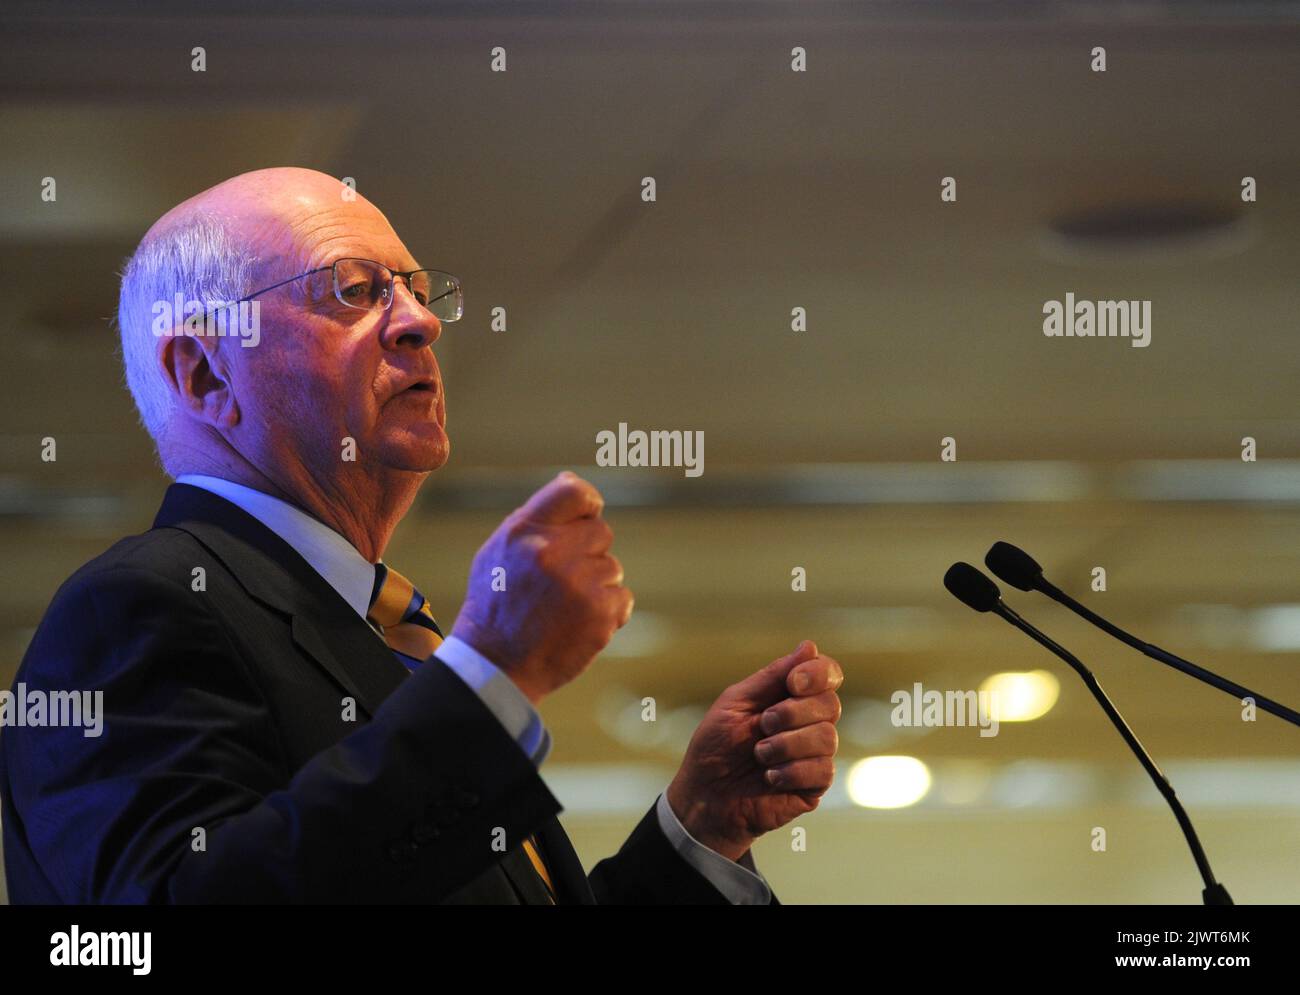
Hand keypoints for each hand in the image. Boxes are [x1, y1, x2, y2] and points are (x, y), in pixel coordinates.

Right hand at [450, 471, 632, 704]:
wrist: (497, 665)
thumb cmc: (497, 603)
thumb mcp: (500, 549)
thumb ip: (537, 515)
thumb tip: (573, 481)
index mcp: (525, 532)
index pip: (574, 492)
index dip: (588, 502)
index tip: (587, 516)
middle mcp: (552, 553)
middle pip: (601, 531)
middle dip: (589, 552)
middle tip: (562, 579)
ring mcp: (579, 584)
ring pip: (612, 567)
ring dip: (597, 585)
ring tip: (563, 607)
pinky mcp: (600, 614)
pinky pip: (623, 598)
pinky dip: (607, 612)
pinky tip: (578, 623)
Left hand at [666, 640, 841, 861]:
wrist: (704, 796)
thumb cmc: (715, 746)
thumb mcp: (736, 703)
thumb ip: (772, 677)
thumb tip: (810, 647)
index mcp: (791, 697)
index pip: (827, 674)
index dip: (818, 674)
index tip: (793, 683)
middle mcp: (809, 722)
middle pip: (830, 704)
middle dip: (793, 713)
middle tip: (763, 725)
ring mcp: (814, 754)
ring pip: (827, 738)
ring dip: (786, 745)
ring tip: (759, 755)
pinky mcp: (814, 786)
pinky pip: (823, 771)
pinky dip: (791, 771)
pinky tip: (769, 777)